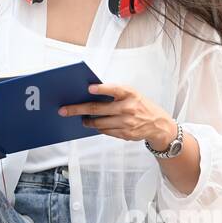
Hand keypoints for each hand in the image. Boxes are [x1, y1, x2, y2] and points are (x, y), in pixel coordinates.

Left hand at [58, 83, 176, 147]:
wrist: (158, 124)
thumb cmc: (139, 105)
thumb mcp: (131, 94)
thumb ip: (114, 94)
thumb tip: (88, 95)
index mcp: (130, 94)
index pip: (114, 89)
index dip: (102, 89)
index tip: (89, 88)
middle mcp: (128, 108)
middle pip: (98, 109)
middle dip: (78, 109)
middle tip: (64, 110)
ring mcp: (126, 122)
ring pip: (98, 122)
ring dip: (87, 121)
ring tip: (81, 119)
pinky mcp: (125, 134)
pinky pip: (105, 131)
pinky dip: (98, 127)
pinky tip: (95, 124)